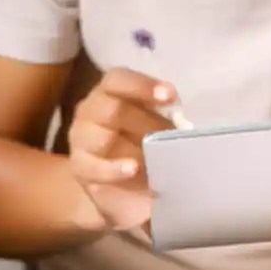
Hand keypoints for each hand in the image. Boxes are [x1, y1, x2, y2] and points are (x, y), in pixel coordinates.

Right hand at [67, 68, 177, 231]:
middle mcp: (92, 111)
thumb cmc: (146, 148)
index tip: (171, 96)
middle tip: (169, 134)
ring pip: (96, 134)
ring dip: (128, 145)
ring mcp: (82, 139)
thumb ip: (169, 121)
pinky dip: (113, 168)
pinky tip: (131, 169)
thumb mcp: (160, 131)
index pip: (118, 80)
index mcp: (112, 94)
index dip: (142, 85)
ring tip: (151, 157)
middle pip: (109, 106)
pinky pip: (92, 166)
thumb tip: (190, 122)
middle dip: (142, 120)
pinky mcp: (80, 168)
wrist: (124, 189)